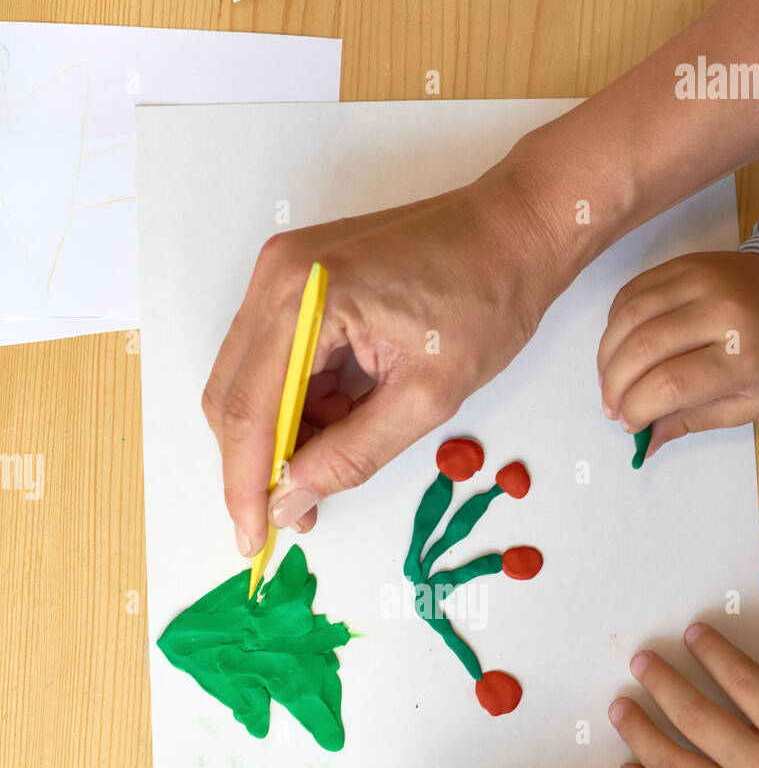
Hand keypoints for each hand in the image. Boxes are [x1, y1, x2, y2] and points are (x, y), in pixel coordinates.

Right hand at [202, 166, 565, 557]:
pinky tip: (342, 420)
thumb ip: (351, 456)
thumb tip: (292, 502)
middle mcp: (278, 277)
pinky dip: (299, 402)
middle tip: (293, 514)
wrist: (516, 229)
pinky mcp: (299, 280)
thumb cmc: (487, 296)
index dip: (244, 485)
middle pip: (233, 397)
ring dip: (283, 434)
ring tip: (335, 462)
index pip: (248, 412)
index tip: (253, 538)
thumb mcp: (426, 396)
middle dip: (258, 464)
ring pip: (251, 382)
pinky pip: (275, 358)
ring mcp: (283, 273)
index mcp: (305, 297)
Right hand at [596, 251, 758, 456]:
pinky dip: (616, 324)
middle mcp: (721, 310)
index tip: (631, 424)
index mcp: (744, 355)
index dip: (637, 410)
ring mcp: (702, 278)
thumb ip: (693, 421)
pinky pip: (633, 291)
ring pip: (629, 316)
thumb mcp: (749, 404)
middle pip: (642, 349)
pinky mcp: (686, 262)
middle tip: (611, 408)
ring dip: (607, 355)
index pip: (668, 385)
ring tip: (609, 380)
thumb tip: (645, 443)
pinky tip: (620, 348)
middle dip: (614, 386)